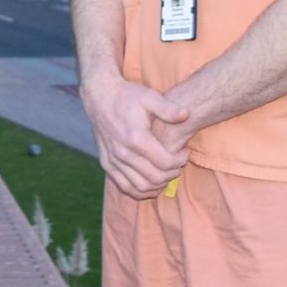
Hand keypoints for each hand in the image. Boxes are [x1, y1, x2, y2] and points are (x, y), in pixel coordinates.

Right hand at [82, 69, 190, 198]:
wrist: (100, 97)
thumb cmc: (128, 96)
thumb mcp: (150, 97)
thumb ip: (168, 108)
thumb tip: (186, 114)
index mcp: (136, 137)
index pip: (165, 162)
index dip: (180, 161)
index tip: (185, 152)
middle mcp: (123, 152)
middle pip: (156, 177)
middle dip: (173, 173)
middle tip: (178, 163)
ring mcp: (113, 160)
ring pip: (141, 187)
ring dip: (158, 184)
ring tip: (167, 172)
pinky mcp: (106, 163)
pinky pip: (125, 186)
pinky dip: (140, 190)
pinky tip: (152, 183)